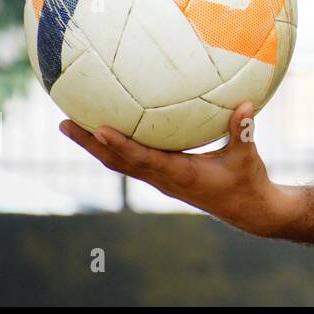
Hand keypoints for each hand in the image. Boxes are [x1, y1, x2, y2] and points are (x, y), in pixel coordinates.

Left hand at [61, 101, 287, 236]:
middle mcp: (164, 179)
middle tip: (64, 123)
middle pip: (117, 162)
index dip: (119, 144)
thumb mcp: (247, 156)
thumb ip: (244, 129)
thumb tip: (246, 103)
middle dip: (89, 143)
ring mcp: (162, 180)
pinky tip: (110, 129)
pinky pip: (132, 161)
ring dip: (95, 146)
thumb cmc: (248, 182)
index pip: (142, 159)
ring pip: (120, 163)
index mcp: (180, 175)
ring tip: (73, 125)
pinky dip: (115, 146)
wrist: (248, 210)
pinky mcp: (165, 177)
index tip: (98, 128)